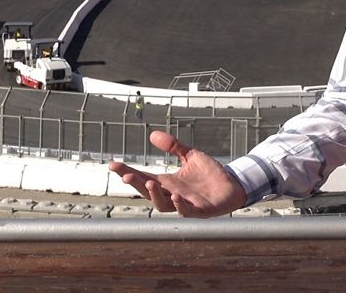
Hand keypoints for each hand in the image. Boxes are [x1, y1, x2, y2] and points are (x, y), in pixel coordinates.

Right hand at [107, 130, 247, 217]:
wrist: (233, 184)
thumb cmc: (210, 173)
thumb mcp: (190, 155)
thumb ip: (173, 146)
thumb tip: (152, 134)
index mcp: (167, 182)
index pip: (143, 177)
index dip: (128, 172)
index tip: (112, 164)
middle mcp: (172, 194)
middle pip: (148, 192)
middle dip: (136, 185)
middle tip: (126, 175)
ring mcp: (185, 204)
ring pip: (164, 205)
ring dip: (155, 197)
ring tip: (150, 184)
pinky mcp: (201, 210)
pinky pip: (187, 211)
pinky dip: (180, 207)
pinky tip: (177, 197)